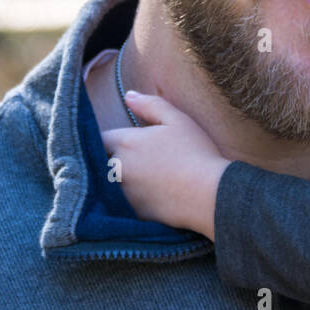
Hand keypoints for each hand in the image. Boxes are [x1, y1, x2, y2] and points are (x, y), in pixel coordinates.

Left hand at [101, 91, 230, 237]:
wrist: (209, 195)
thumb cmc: (196, 153)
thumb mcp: (178, 120)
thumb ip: (150, 104)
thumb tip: (128, 95)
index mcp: (125, 143)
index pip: (99, 138)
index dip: (109, 138)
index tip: (122, 140)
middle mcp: (117, 168)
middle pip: (100, 162)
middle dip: (109, 159)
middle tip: (131, 159)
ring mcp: (122, 193)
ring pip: (109, 184)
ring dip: (117, 179)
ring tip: (141, 178)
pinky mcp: (132, 213)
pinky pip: (122, 204)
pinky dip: (130, 199)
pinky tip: (149, 196)